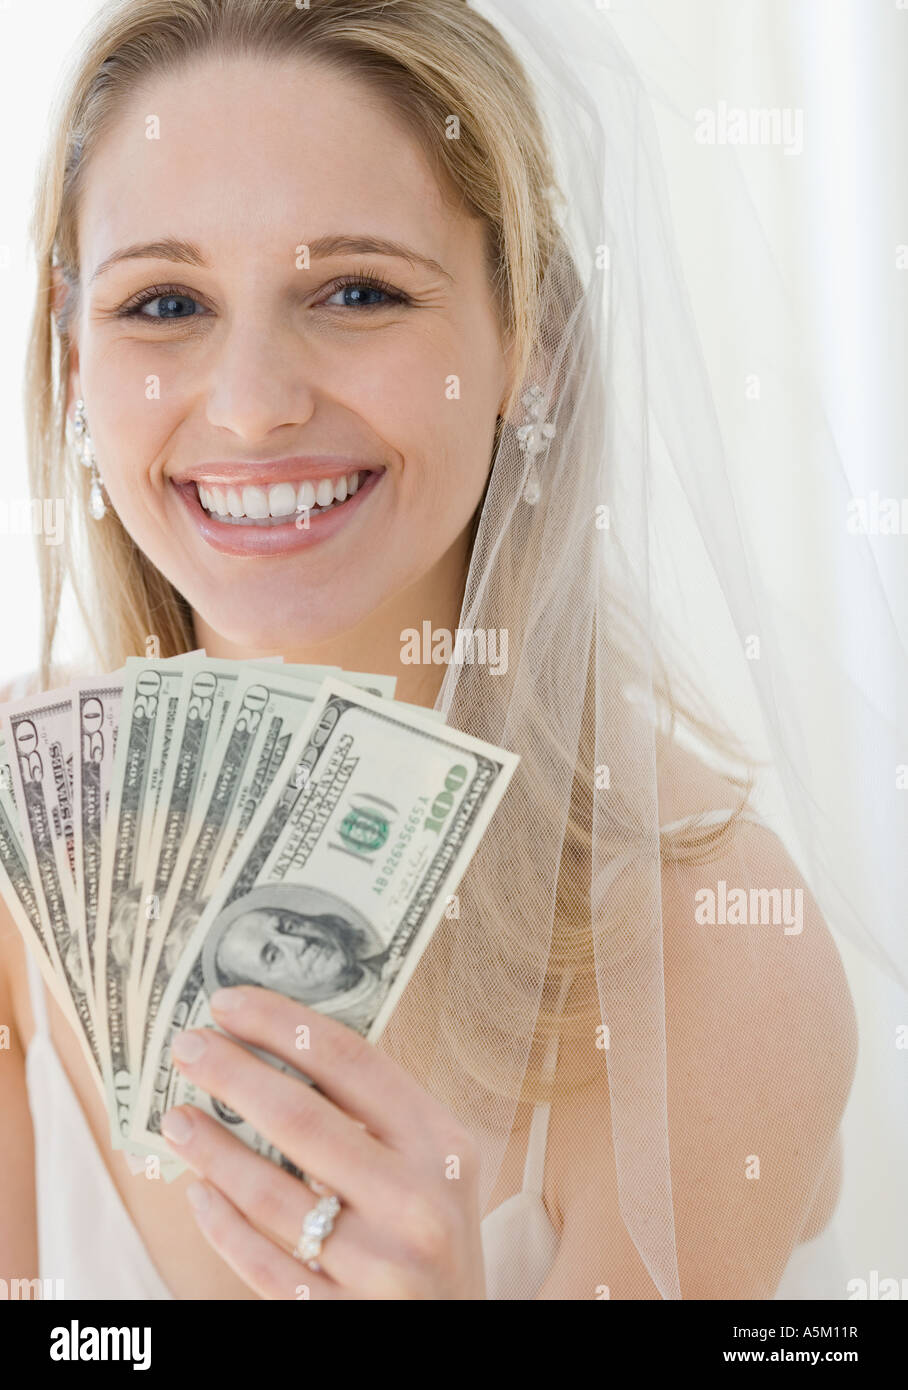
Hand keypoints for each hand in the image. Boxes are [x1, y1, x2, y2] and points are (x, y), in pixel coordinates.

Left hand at [160, 985, 486, 1299]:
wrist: (456, 1331)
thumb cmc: (434, 1233)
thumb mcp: (434, 1165)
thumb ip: (377, 1116)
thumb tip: (276, 1047)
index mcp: (442, 1144)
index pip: (351, 1062)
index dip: (282, 1025)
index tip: (228, 1002)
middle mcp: (418, 1202)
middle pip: (302, 1118)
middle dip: (232, 1073)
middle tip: (187, 1046)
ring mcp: (382, 1267)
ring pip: (271, 1195)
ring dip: (212, 1150)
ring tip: (177, 1118)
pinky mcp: (342, 1318)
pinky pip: (262, 1265)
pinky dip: (222, 1225)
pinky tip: (198, 1193)